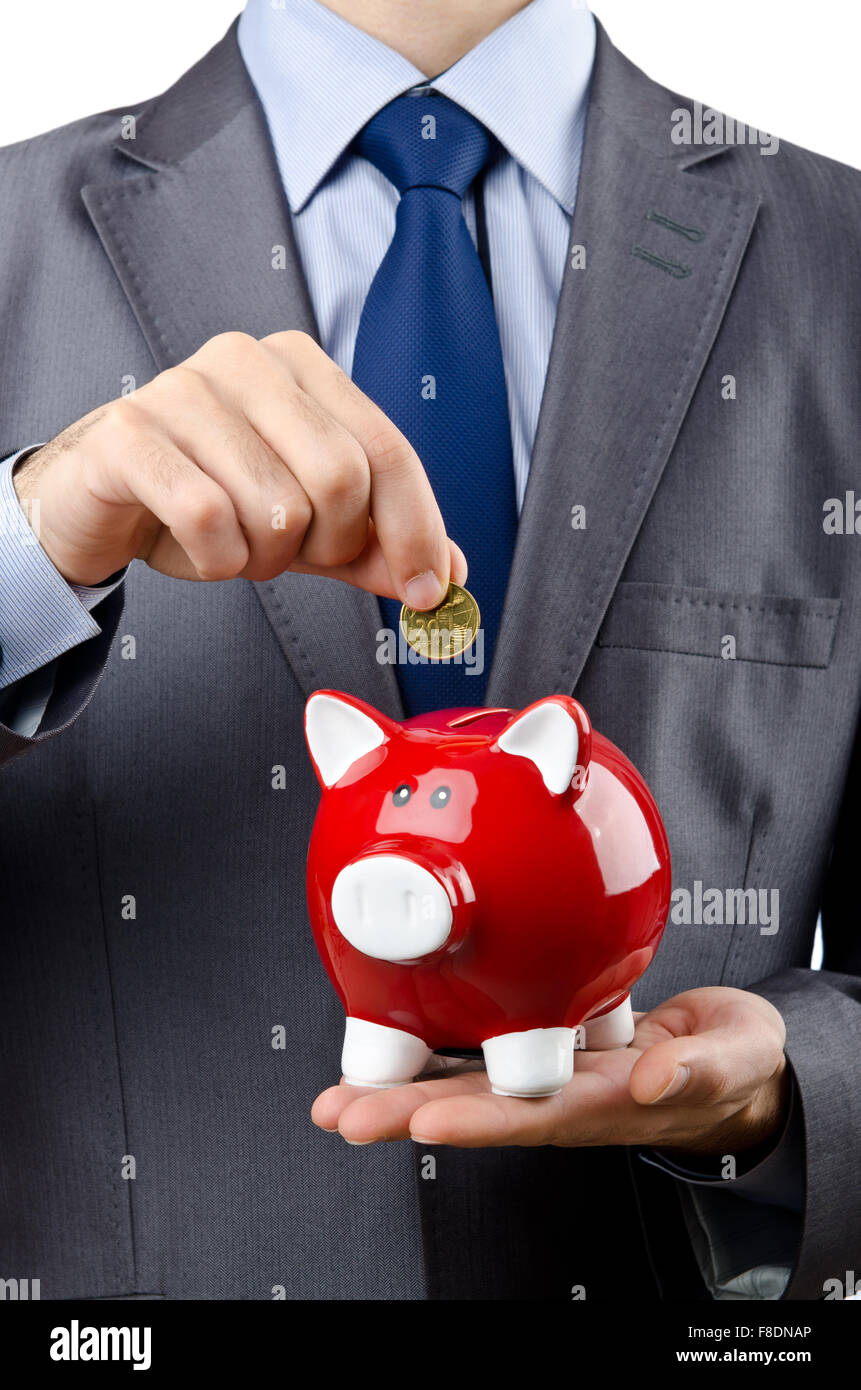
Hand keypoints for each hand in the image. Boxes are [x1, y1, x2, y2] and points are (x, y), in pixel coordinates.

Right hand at [13, 330, 464, 604]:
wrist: (98, 501)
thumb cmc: (206, 500)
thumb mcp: (306, 527)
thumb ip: (375, 545)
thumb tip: (449, 577)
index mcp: (301, 365)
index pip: (388, 450)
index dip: (416, 530)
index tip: (426, 591)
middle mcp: (247, 360)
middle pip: (341, 478)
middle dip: (327, 546)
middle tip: (289, 554)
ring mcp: (182, 388)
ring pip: (276, 507)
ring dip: (263, 559)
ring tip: (233, 545)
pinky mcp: (130, 432)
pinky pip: (207, 518)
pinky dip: (215, 559)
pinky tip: (197, 546)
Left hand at [312, 987, 788, 1158]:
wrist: (728, 1061)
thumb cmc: (730, 1063)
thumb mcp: (735, 1060)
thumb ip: (701, 1071)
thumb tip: (657, 1081)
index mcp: (609, 1105)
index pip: (536, 1116)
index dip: (480, 1122)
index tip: (426, 1122)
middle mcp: (565, 1097)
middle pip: (479, 1109)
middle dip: (408, 1114)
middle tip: (343, 1115)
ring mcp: (549, 1075)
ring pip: (465, 1085)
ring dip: (400, 1091)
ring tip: (336, 1100)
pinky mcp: (544, 1046)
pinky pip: (480, 1050)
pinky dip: (430, 1049)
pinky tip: (386, 1043)